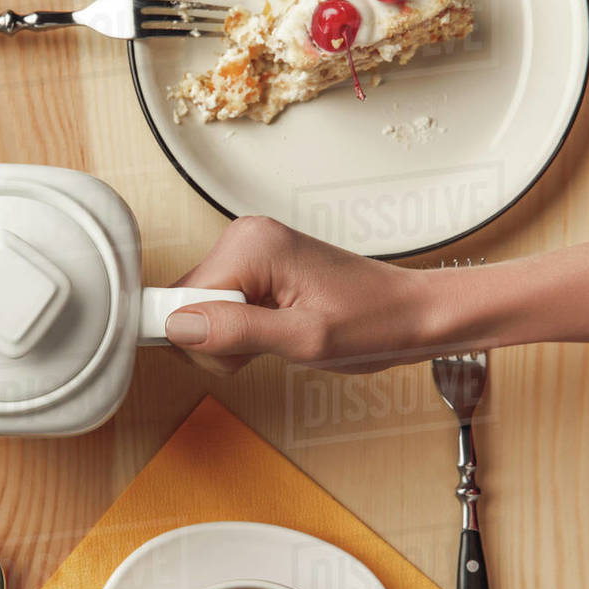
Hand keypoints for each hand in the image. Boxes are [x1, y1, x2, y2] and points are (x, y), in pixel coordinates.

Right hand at [165, 217, 434, 373]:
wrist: (411, 314)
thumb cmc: (374, 323)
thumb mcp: (306, 340)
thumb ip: (238, 331)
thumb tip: (177, 327)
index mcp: (251, 245)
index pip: (179, 299)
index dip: (201, 337)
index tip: (236, 350)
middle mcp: (243, 238)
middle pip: (183, 304)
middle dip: (215, 341)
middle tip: (266, 347)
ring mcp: (247, 251)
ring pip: (197, 310)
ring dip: (227, 340)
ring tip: (276, 339)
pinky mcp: (253, 268)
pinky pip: (217, 308)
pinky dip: (237, 332)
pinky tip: (271, 332)